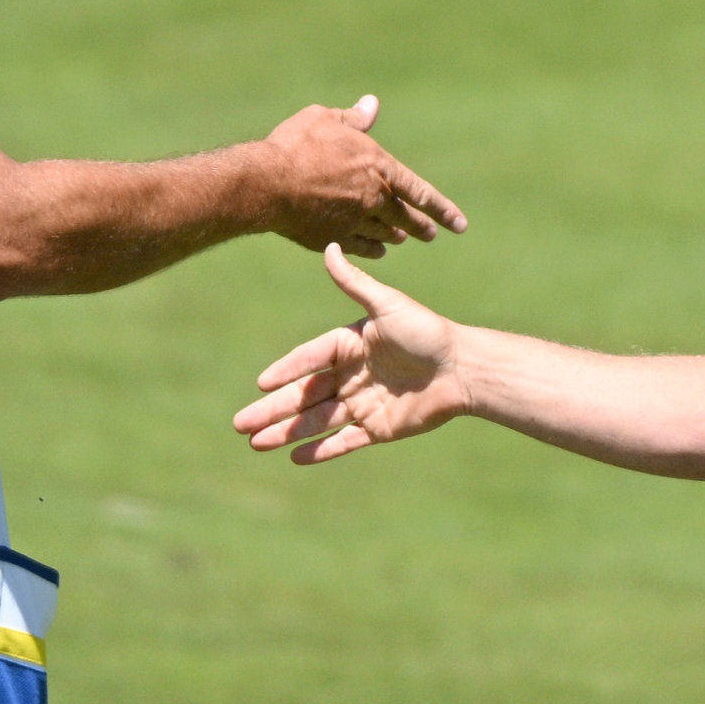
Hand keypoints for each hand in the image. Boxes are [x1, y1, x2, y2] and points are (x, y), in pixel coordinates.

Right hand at [232, 244, 472, 462]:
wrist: (464, 369)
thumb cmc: (427, 331)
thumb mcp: (387, 305)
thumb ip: (354, 284)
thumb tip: (328, 246)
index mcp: (350, 344)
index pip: (309, 359)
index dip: (286, 371)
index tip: (262, 383)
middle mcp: (352, 375)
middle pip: (304, 395)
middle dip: (273, 410)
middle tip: (239, 423)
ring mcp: (363, 403)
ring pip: (317, 421)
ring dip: (287, 432)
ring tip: (256, 443)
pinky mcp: (379, 428)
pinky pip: (344, 441)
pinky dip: (321, 450)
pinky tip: (294, 457)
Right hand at [258, 95, 466, 257]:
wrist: (266, 184)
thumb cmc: (295, 145)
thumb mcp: (325, 119)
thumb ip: (353, 118)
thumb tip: (372, 104)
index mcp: (379, 167)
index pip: (420, 191)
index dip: (442, 208)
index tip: (460, 224)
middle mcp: (373, 198)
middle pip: (406, 217)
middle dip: (421, 226)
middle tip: (431, 233)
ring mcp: (354, 221)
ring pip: (384, 232)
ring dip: (395, 235)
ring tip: (402, 238)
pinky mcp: (333, 238)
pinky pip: (360, 247)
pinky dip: (371, 248)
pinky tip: (376, 250)